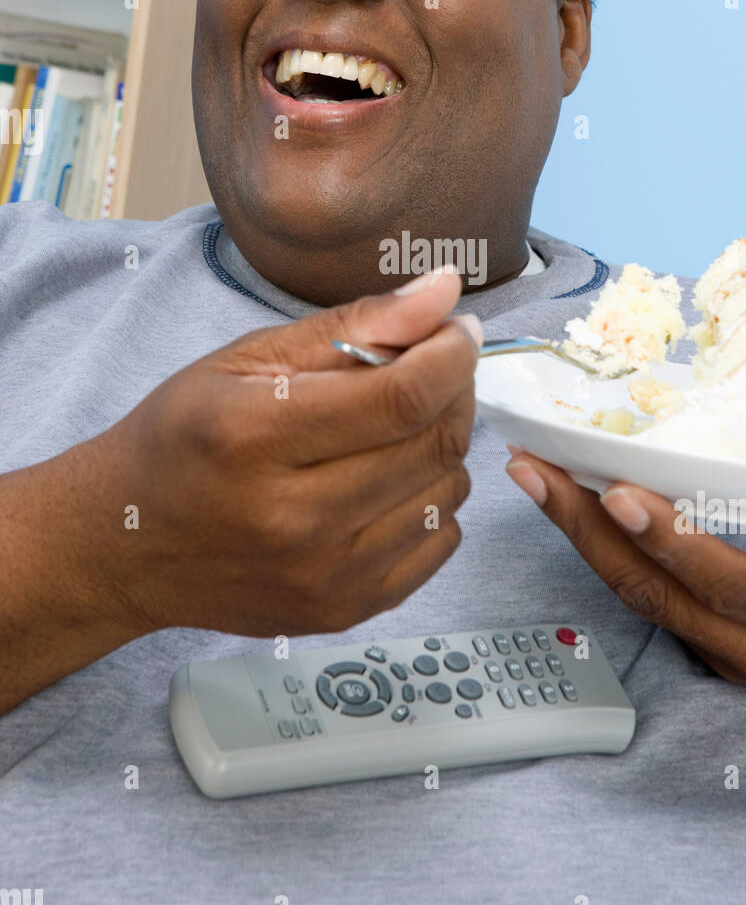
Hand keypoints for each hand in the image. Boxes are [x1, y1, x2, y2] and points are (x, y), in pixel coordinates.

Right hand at [0, 268, 479, 712]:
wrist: (129, 545)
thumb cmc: (183, 438)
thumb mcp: (247, 359)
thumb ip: (353, 324)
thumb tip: (443, 293)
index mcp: (256, 438)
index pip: (402, 396)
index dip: (450, 354)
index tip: (457, 330)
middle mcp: (293, 519)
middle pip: (433, 445)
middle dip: (455, 392)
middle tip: (436, 368)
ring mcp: (323, 576)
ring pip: (447, 493)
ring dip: (444, 446)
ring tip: (401, 426)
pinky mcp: (343, 611)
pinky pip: (439, 544)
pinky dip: (435, 501)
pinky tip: (392, 480)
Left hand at [505, 449, 745, 696]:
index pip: (724, 585)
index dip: (670, 542)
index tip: (618, 493)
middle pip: (654, 592)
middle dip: (586, 528)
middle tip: (536, 469)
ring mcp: (720, 656)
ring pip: (635, 595)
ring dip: (577, 533)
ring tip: (533, 473)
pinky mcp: (701, 647)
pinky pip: (640, 595)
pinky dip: (598, 545)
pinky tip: (568, 500)